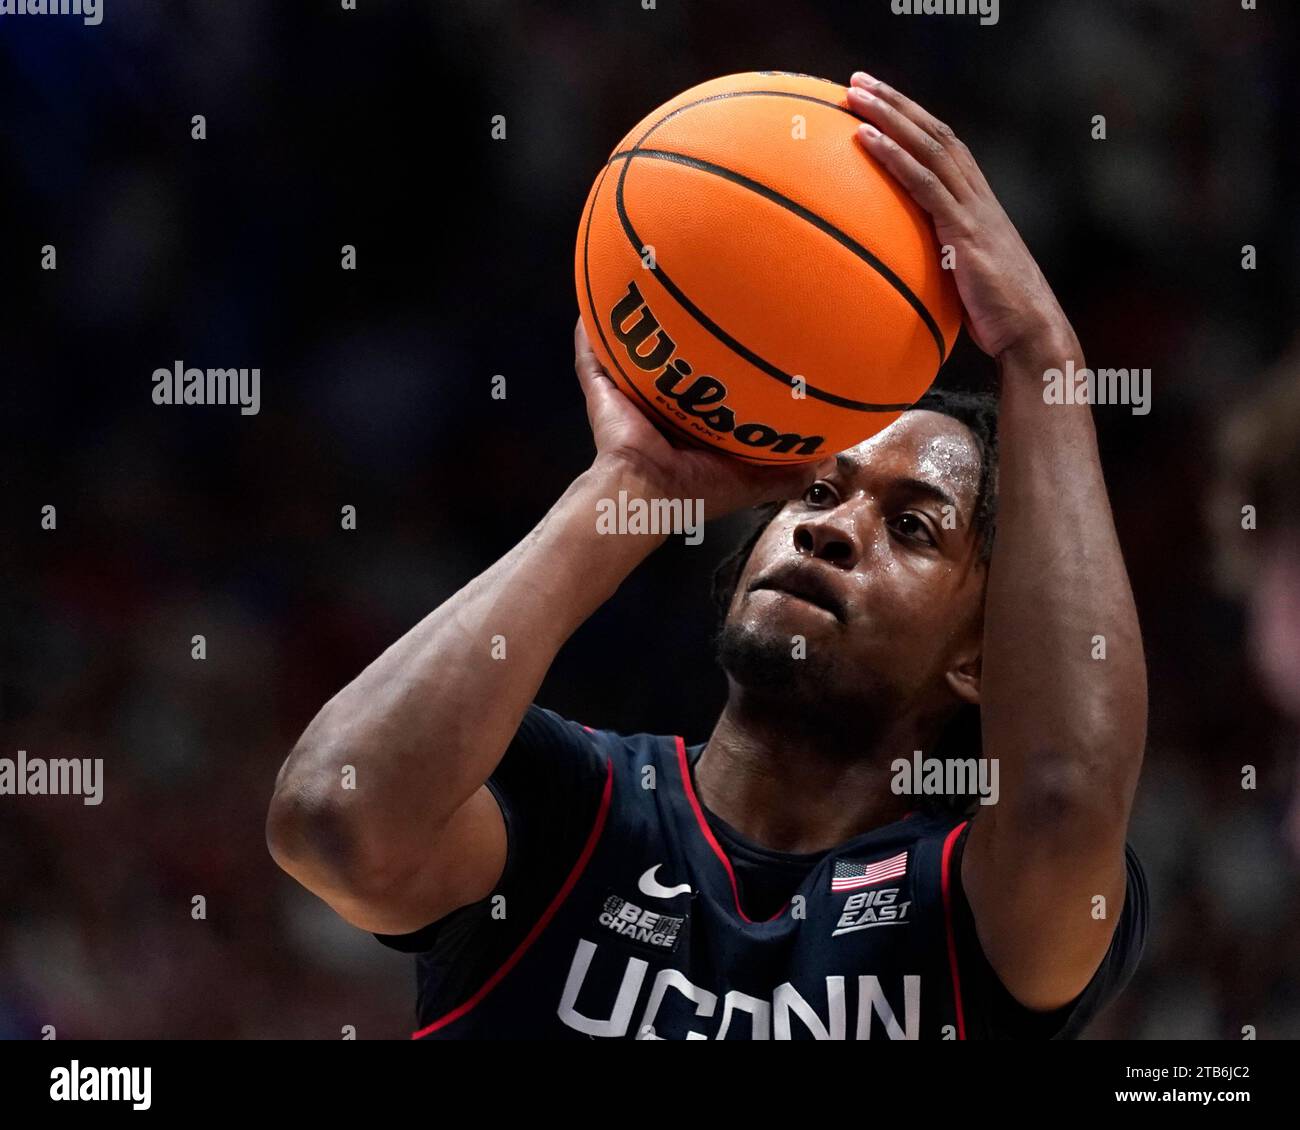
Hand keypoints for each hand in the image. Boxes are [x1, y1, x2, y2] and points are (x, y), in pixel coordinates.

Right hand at [573, 317, 831, 516]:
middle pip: (674, 362)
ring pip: (633, 354)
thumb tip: (832, 455)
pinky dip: (589, 335)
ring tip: (650, 283)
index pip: (712, 388)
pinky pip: (592, 357)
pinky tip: (594, 304)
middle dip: (685, 335)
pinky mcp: (603, 392)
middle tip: (708, 296)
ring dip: (639, 326)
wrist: (644, 494)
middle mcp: (662, 408)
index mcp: (694, 426)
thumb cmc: (695, 491)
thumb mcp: (753, 482)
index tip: (754, 333)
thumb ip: (790, 471)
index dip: (729, 364)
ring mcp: (630, 398)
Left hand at [846, 72, 1078, 359]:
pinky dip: (893, 156)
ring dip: (889, 116)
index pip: (944, 147)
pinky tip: (865, 138)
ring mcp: (972, 210)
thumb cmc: (997, 319)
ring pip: (928, 146)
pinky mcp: (965, 231)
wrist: (1031, 333)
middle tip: (859, 81)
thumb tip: (905, 277)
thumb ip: (940, 267)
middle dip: (896, 104)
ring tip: (855, 94)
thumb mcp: (964, 284)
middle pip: (934, 133)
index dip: (914, 121)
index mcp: (978, 204)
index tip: (882, 102)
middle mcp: (977, 196)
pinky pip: (923, 183)